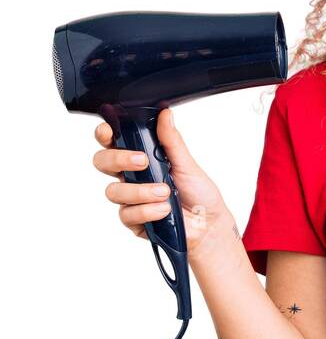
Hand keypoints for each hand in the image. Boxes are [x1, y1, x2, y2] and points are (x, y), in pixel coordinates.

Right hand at [93, 107, 231, 256]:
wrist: (209, 224)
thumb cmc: (199, 193)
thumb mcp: (187, 164)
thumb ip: (172, 141)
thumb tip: (165, 114)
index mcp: (141, 159)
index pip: (113, 143)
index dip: (104, 135)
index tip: (108, 131)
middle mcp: (131, 177)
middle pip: (102, 162)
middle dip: (118, 159)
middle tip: (142, 161)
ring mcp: (130, 199)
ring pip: (113, 191)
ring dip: (141, 191)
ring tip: (165, 192)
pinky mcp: (133, 220)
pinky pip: (127, 214)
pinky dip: (147, 211)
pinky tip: (164, 210)